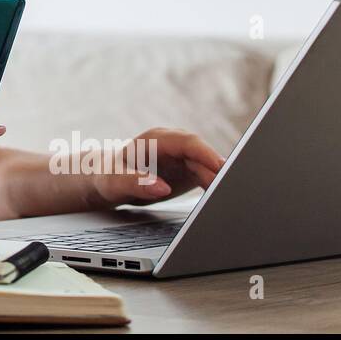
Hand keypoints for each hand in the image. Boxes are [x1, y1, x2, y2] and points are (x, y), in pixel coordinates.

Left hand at [87, 127, 225, 207]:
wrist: (108, 179)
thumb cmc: (108, 175)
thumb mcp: (114, 181)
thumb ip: (134, 183)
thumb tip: (161, 188)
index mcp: (156, 139)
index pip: (187, 142)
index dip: (206, 154)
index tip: (222, 167)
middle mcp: (173, 145)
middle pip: (202, 155)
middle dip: (219, 171)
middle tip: (232, 189)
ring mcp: (182, 157)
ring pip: (208, 167)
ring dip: (220, 181)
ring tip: (228, 198)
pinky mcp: (188, 170)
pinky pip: (207, 176)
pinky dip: (215, 187)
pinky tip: (222, 199)